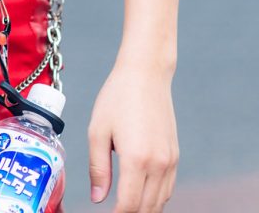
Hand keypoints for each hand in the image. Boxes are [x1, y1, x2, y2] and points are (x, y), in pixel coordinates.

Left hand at [88, 62, 178, 212]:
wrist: (146, 74)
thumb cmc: (118, 97)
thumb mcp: (98, 130)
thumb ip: (98, 168)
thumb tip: (98, 198)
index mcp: (136, 159)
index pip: (128, 205)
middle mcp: (158, 164)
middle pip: (146, 209)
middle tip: (113, 211)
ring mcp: (170, 161)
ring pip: (160, 203)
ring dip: (143, 209)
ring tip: (125, 207)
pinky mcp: (175, 155)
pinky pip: (168, 188)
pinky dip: (156, 199)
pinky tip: (141, 195)